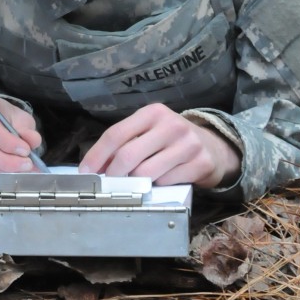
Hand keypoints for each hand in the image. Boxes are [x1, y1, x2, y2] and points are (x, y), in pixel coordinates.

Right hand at [0, 96, 42, 175]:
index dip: (7, 141)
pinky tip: (11, 172)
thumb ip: (27, 129)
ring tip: (22, 169)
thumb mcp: (20, 118)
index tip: (25, 150)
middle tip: (26, 164)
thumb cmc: (7, 118)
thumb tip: (32, 141)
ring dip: (3, 169)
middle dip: (6, 160)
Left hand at [78, 103, 240, 188]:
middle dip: (113, 174)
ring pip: (146, 172)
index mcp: (152, 113)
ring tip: (137, 181)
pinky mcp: (200, 163)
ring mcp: (188, 144)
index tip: (86, 171)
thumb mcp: (149, 132)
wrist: (214, 147)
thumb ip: (125, 143)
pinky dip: (158, 186)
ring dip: (136, 182)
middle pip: (128, 155)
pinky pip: (166, 182)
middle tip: (108, 184)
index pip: (116, 134)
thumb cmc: (171, 140)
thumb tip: (95, 166)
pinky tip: (161, 181)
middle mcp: (170, 125)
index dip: (97, 155)